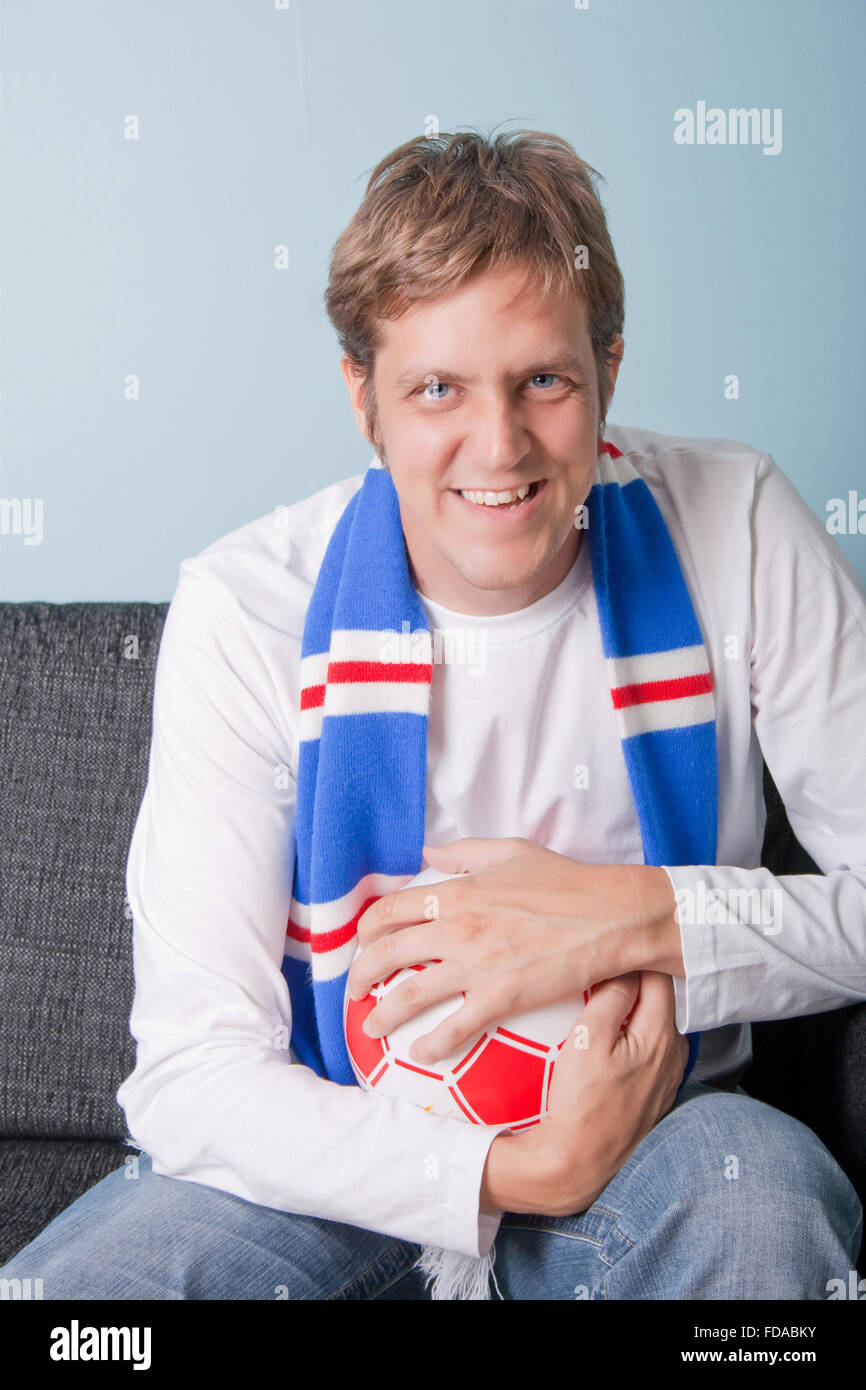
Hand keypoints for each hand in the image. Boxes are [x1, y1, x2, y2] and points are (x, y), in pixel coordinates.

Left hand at [346, 837, 682, 1065]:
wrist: (611, 916)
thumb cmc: (567, 882)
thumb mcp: (512, 852)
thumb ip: (465, 852)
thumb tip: (428, 851)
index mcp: (457, 891)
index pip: (391, 910)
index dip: (367, 929)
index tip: (362, 943)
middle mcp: (457, 927)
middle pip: (387, 953)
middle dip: (360, 973)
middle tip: (355, 989)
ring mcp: (476, 965)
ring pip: (408, 995)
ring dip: (382, 1015)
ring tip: (372, 1027)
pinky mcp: (500, 997)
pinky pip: (453, 1028)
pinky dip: (431, 1045)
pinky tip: (421, 1054)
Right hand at [480, 971, 688, 1217]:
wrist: (576, 1166)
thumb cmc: (578, 1103)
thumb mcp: (587, 1040)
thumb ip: (611, 997)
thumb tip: (625, 967)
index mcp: (661, 1036)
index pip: (660, 976)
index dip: (638, 954)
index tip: (612, 941)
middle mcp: (674, 1056)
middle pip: (661, 999)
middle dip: (639, 977)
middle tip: (604, 961)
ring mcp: (666, 1079)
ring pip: (655, 1024)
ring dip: (635, 1008)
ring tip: (602, 992)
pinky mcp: (653, 1097)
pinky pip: (647, 1051)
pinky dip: (632, 1035)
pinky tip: (606, 1036)